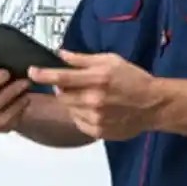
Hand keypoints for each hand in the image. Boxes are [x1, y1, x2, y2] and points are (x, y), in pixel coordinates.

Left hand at [28, 50, 164, 140]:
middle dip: (61, 88)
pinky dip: (80, 114)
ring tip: (88, 96)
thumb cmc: (133, 79)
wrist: (154, 104)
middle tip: (72, 83)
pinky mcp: (99, 131)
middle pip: (61, 95)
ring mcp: (96, 118)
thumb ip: (82, 59)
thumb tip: (60, 54)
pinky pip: (78, 122)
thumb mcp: (110, 60)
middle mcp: (94, 100)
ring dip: (72, 101)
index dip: (43, 74)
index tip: (31, 71)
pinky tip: (95, 108)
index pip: (61, 77)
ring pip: (69, 109)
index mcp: (96, 79)